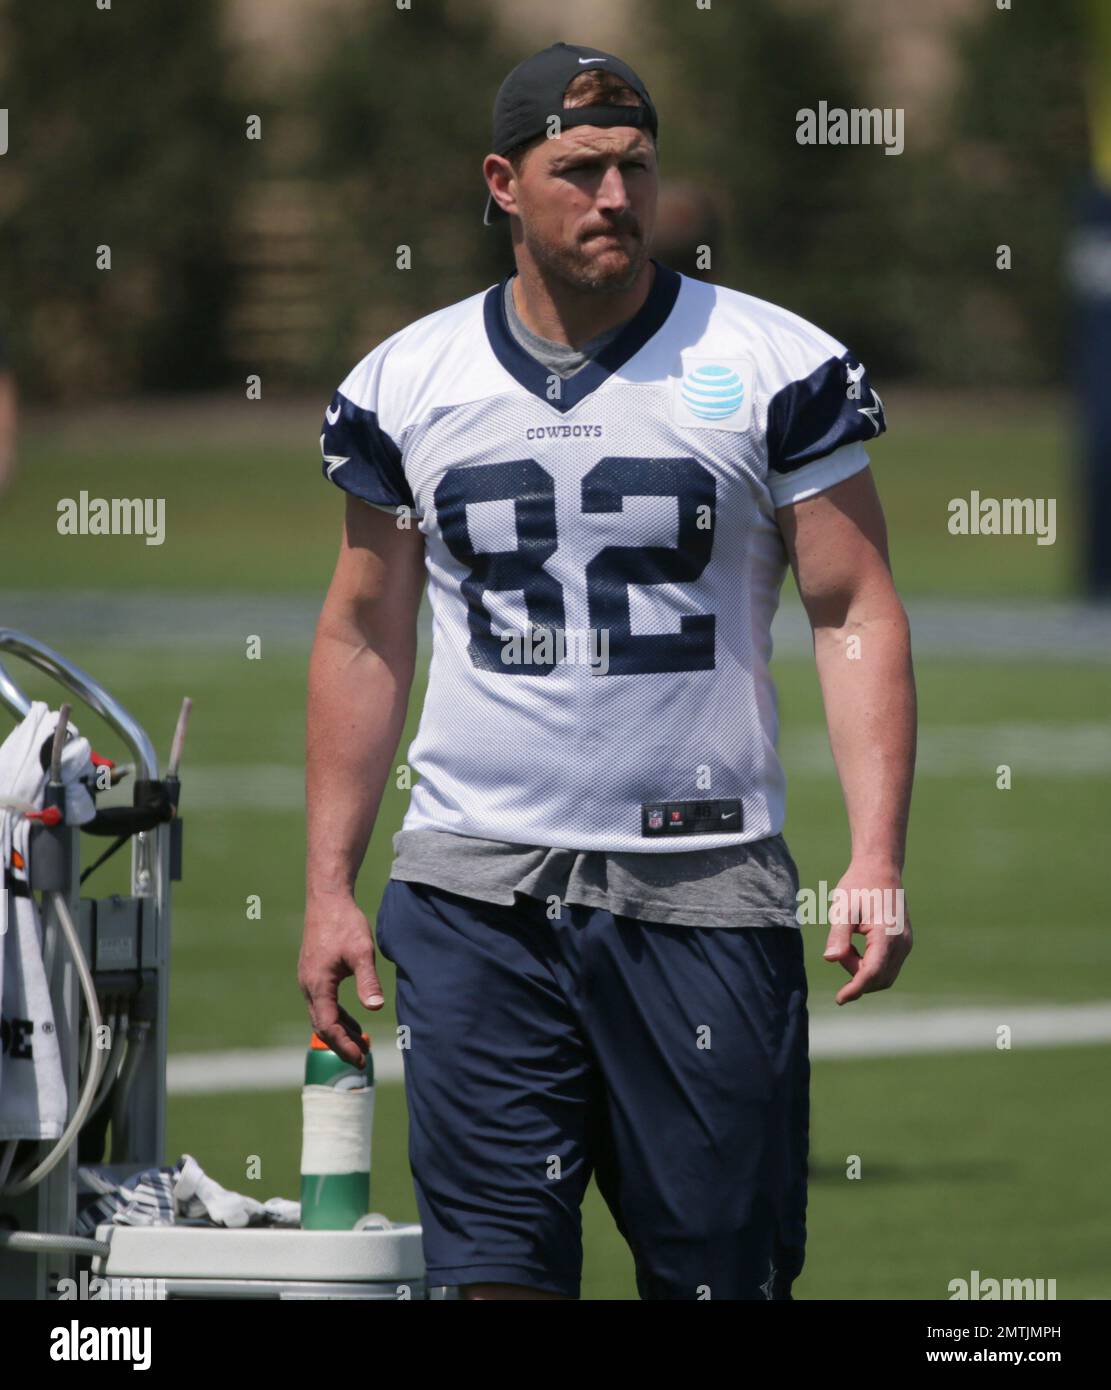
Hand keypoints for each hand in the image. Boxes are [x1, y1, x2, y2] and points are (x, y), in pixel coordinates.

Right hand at [298, 891, 382, 1067]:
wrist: (328, 899)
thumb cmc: (345, 923)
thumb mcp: (362, 952)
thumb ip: (368, 981)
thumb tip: (376, 1009)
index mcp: (318, 985)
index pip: (328, 1026)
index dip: (344, 1046)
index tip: (362, 1059)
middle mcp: (308, 986)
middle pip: (322, 1026)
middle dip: (342, 1045)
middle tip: (363, 1060)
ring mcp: (309, 980)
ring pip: (322, 1016)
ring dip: (340, 1032)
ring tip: (362, 1046)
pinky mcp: (314, 974)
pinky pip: (324, 1004)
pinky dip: (338, 1017)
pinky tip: (354, 1022)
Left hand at [822, 862, 911, 1004]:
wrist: (880, 869)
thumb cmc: (859, 886)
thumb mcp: (843, 908)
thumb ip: (838, 935)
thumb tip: (830, 959)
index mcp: (887, 935)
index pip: (872, 973)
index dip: (855, 988)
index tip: (839, 999)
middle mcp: (902, 943)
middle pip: (879, 979)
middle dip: (856, 976)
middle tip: (840, 951)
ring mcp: (906, 944)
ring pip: (885, 975)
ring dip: (863, 971)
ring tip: (848, 944)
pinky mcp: (904, 943)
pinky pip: (888, 966)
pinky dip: (870, 965)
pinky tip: (856, 946)